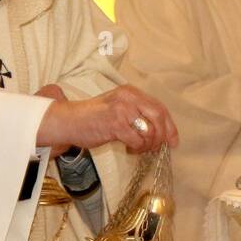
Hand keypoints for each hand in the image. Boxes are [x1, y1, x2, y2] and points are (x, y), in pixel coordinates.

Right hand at [36, 83, 178, 154]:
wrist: (68, 121)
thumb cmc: (93, 119)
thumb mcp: (117, 108)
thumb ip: (137, 115)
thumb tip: (160, 133)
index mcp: (131, 92)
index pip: (159, 107)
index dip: (169, 126)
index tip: (172, 141)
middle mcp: (129, 98)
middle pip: (159, 117)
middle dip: (163, 136)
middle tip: (158, 148)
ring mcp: (122, 110)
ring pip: (150, 131)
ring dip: (147, 145)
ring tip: (137, 148)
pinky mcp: (115, 124)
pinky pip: (137, 140)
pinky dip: (136, 148)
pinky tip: (127, 148)